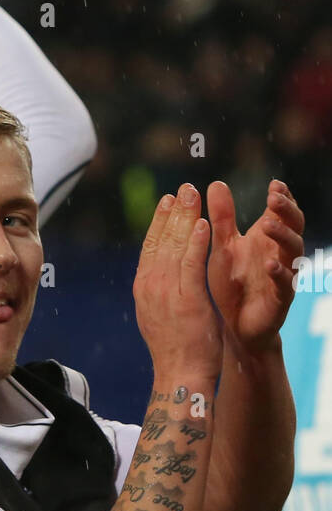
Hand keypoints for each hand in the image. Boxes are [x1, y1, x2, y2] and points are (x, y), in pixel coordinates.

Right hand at [133, 183, 222, 382]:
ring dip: (184, 218)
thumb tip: (164, 279)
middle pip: (160, 240)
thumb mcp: (161, 316)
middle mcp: (150, 286)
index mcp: (144, 289)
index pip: (150, 248)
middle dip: (171, 212)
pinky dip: (195, 241)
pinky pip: (191, 263)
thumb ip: (162, 294)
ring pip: (174, 246)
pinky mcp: (186, 299)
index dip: (158, 222)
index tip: (167, 202)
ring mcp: (166, 292)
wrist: (180, 375)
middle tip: (182, 189)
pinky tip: (202, 223)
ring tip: (192, 195)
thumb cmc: (176, 351)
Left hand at [206, 179, 304, 353]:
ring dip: (282, 235)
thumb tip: (217, 183)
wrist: (232, 327)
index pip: (281, 211)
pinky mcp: (280, 299)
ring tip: (268, 225)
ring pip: (294, 251)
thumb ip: (222, 218)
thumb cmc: (230, 283)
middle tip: (274, 197)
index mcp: (267, 239)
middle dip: (286, 210)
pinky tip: (270, 264)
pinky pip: (286, 283)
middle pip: (294, 225)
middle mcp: (280, 253)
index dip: (282, 196)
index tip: (275, 184)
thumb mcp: (223, 247)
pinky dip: (279, 273)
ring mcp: (284, 275)